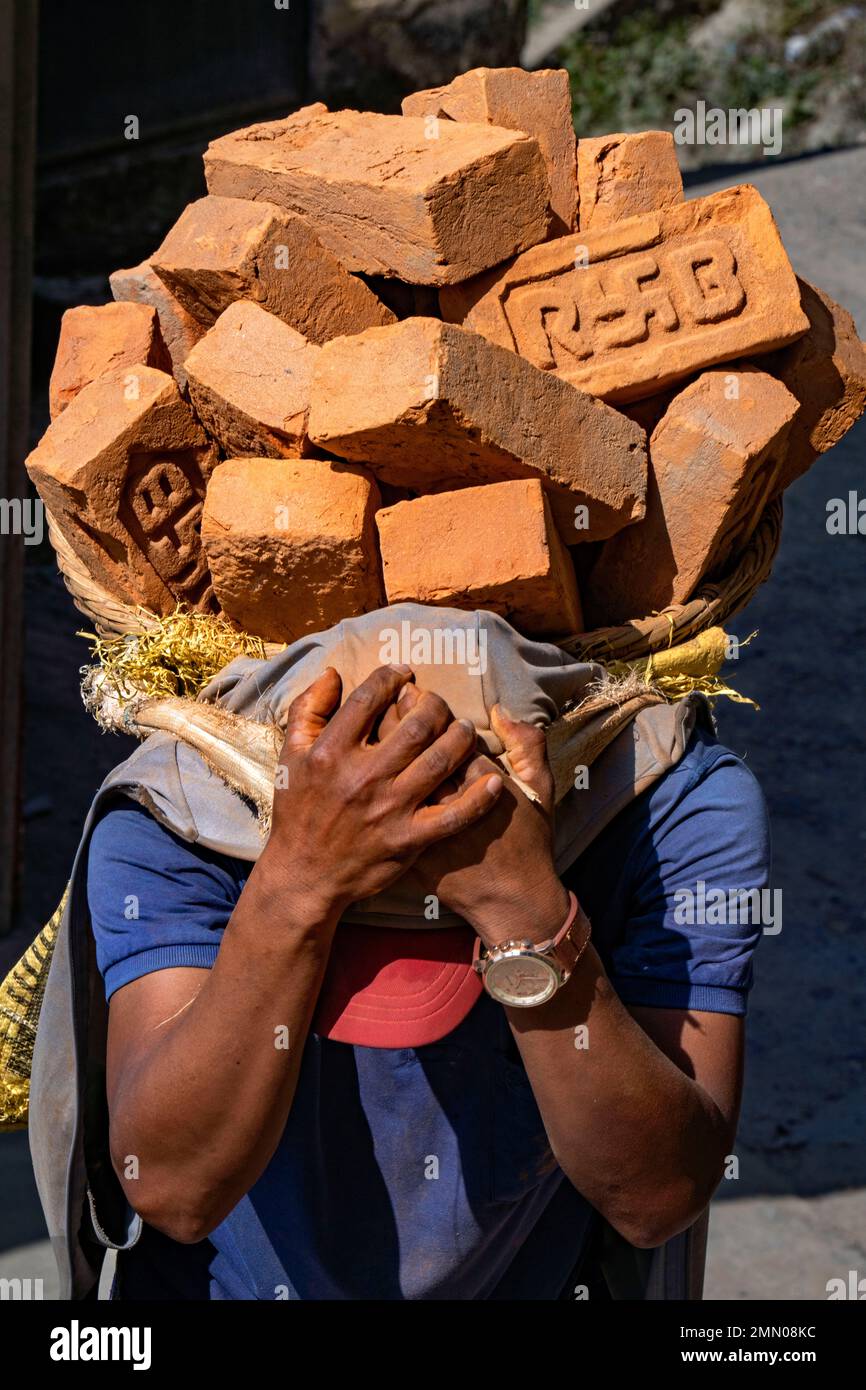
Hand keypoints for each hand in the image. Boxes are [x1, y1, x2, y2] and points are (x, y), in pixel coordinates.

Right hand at [262, 664, 503, 918]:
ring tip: (464, 730)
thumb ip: (308, 710)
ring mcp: (389, 809)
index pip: (369, 700)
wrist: (304, 874)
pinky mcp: (408, 840)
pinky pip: (454, 815)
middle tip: (438, 703)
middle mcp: (362, 777)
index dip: (391, 677)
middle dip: (434, 704)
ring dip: (460, 738)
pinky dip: (479, 797)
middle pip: (416, 725)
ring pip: (440, 761)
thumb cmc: (298, 810)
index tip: (404, 673)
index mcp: (330, 752)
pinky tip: (494, 781)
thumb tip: (332, 673)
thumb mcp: (290, 756)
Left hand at [378, 685, 569, 946]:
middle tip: (379, 698)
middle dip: (390, 716)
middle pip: (405, 745)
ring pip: (386, 772)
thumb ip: (527, 745)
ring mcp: (419, 824)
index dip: (418, 703)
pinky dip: (373, 785)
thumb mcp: (540, 791)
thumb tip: (501, 710)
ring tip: (368, 723)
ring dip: (374, 744)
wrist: (508, 901)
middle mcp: (441, 798)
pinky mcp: (404, 845)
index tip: (408, 687)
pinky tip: (366, 767)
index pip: (438, 728)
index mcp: (474, 778)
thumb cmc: (528, 842)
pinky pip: (380, 807)